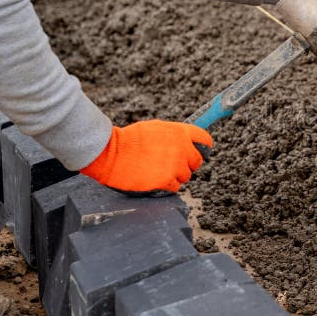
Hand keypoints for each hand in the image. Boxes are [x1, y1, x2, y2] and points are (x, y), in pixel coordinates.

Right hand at [81, 120, 212, 194]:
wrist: (111, 153)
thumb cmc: (129, 140)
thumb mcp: (155, 128)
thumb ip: (173, 135)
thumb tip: (184, 140)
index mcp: (180, 132)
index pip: (204, 140)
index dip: (202, 147)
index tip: (200, 151)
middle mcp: (182, 148)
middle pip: (197, 161)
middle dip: (187, 164)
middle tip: (173, 165)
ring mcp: (175, 165)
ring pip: (186, 176)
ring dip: (175, 176)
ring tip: (157, 171)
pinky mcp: (167, 180)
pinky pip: (175, 187)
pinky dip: (166, 186)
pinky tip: (154, 179)